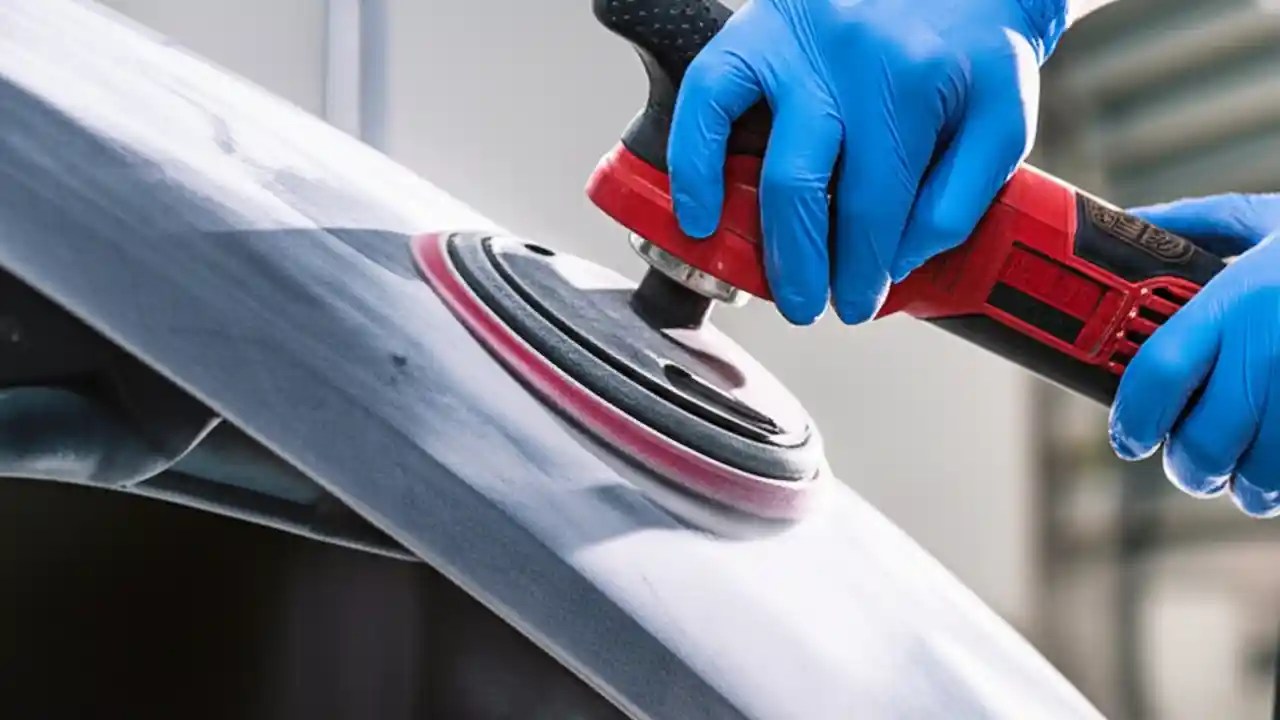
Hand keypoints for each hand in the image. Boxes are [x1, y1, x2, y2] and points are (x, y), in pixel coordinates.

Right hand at [668, 0, 1068, 324]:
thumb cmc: (973, 48)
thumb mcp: (1002, 122)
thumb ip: (960, 198)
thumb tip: (899, 258)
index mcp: (914, 85)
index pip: (875, 206)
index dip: (861, 269)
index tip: (855, 302)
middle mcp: (847, 61)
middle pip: (804, 186)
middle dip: (802, 265)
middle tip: (806, 305)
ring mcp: (794, 42)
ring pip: (749, 145)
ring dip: (746, 224)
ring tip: (744, 269)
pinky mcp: (755, 28)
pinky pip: (708, 93)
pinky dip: (691, 155)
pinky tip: (696, 205)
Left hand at [1112, 193, 1279, 518]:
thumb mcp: (1272, 221)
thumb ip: (1200, 225)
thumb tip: (1137, 229)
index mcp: (1240, 299)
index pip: (1158, 376)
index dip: (1132, 418)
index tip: (1129, 436)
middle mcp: (1275, 349)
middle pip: (1204, 443)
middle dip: (1189, 466)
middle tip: (1189, 463)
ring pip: (1261, 478)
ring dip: (1245, 486)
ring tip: (1242, 473)